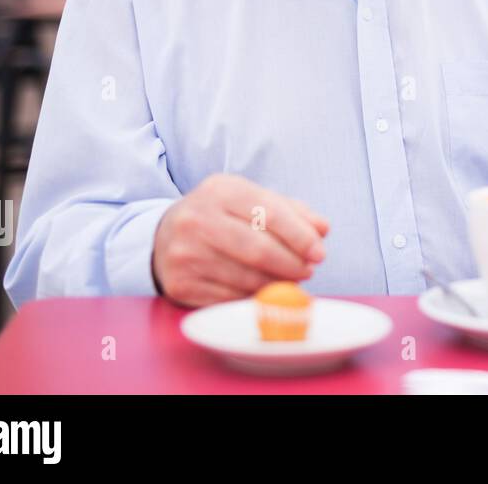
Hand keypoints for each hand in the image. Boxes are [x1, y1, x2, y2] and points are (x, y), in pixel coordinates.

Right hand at [152, 174, 328, 306]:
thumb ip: (291, 212)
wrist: (164, 235)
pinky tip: (264, 291)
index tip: (319, 252)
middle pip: (258, 249)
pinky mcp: (181, 284)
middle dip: (292, 263)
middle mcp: (198, 219)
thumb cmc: (222, 216)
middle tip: (309, 270)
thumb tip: (322, 229)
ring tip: (291, 280)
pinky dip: (253, 297)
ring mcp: (186, 253)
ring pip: (246, 277)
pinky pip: (229, 298)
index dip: (300, 236)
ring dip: (277, 283)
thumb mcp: (251, 201)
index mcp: (221, 190)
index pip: (270, 214)